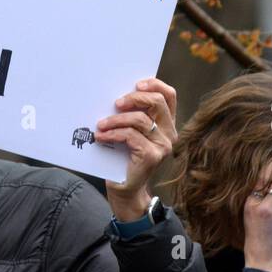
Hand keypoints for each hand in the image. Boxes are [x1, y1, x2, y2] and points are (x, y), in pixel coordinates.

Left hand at [96, 77, 177, 221]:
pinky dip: (113, 133)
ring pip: (140, 119)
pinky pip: (131, 135)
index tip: (136, 84)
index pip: (169, 95)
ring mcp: (163, 146)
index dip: (154, 84)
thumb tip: (118, 93)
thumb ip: (132, 114)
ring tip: (101, 124)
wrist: (125, 188)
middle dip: (134, 98)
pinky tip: (101, 137)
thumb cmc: (124, 156)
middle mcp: (170, 133)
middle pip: (157, 102)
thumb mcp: (130, 130)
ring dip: (116, 119)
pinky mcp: (152, 156)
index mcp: (166, 123)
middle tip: (115, 103)